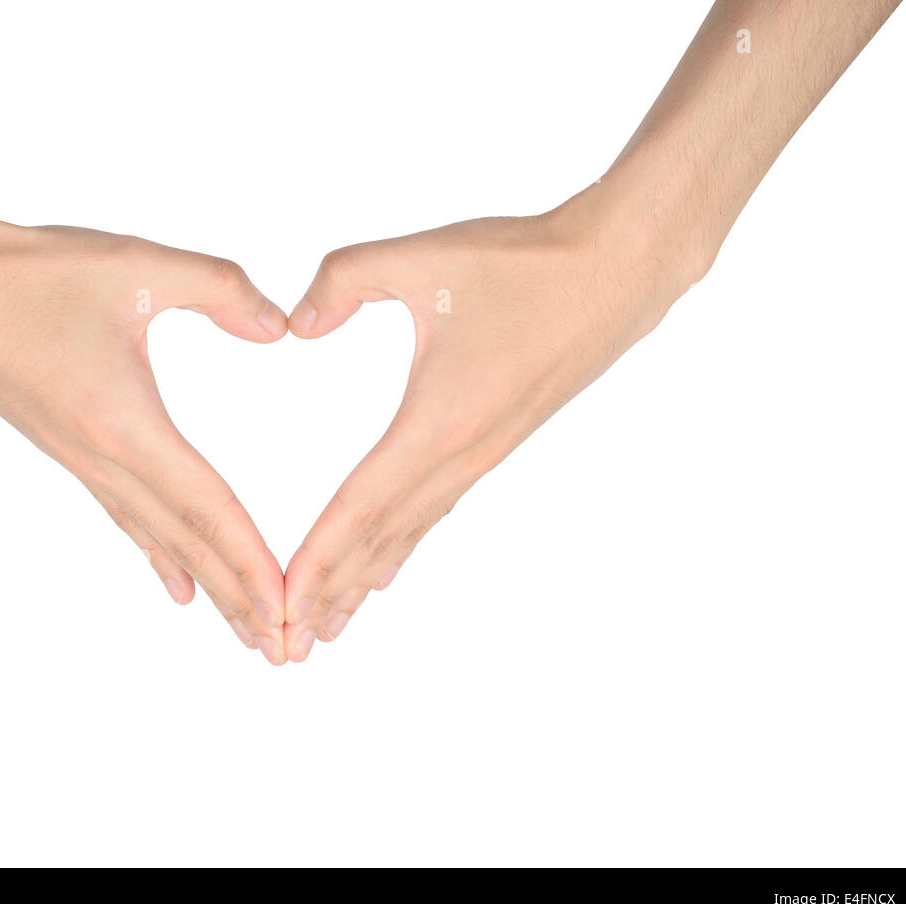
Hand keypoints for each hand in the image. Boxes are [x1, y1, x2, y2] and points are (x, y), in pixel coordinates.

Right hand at [0, 217, 291, 663]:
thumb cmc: (30, 272)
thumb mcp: (136, 265)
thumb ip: (220, 288)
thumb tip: (281, 330)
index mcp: (124, 424)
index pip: (206, 508)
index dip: (251, 562)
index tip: (285, 611)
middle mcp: (102, 459)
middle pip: (187, 544)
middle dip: (240, 599)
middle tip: (285, 653)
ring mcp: (81, 462)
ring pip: (159, 540)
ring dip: (208, 589)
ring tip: (247, 631)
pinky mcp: (69, 451)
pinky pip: (127, 520)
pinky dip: (161, 557)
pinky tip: (178, 585)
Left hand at [280, 202, 700, 659]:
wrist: (620, 270)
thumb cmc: (528, 261)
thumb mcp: (424, 254)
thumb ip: (345, 278)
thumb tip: (295, 325)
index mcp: (439, 421)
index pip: (362, 505)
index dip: (320, 557)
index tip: (286, 603)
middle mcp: (462, 454)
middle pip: (382, 539)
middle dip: (331, 592)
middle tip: (291, 647)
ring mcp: (484, 455)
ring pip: (411, 532)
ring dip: (364, 581)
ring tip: (329, 625)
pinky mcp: (498, 443)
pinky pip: (437, 510)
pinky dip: (402, 547)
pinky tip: (387, 570)